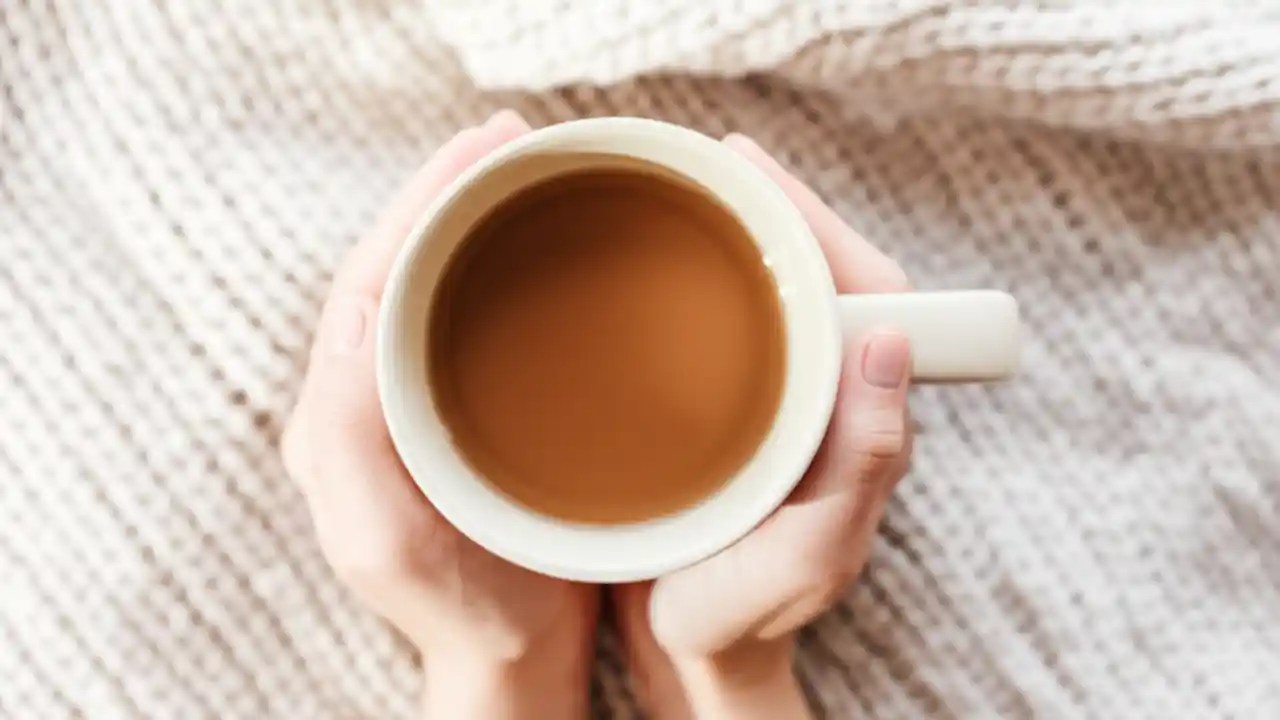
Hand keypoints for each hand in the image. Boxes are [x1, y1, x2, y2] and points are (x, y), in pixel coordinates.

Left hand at [281, 111, 598, 719]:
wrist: (509, 657)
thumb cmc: (458, 609)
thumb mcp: (384, 540)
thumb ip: (350, 444)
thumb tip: (355, 330)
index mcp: (338, 418)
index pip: (368, 282)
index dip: (414, 207)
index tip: (476, 154)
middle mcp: (367, 397)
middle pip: (398, 265)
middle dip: (443, 194)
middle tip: (508, 140)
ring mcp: (416, 401)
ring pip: (434, 282)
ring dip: (469, 218)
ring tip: (520, 167)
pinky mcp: (460, 408)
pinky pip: (468, 314)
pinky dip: (495, 262)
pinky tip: (535, 240)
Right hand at [613, 134, 914, 719]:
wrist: (693, 654)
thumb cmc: (737, 618)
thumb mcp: (796, 566)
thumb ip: (858, 471)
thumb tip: (891, 343)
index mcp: (862, 428)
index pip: (871, 296)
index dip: (820, 225)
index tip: (755, 177)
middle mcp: (837, 404)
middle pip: (830, 280)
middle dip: (781, 212)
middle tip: (714, 163)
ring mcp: (791, 406)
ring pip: (789, 296)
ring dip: (750, 237)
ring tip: (692, 190)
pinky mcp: (749, 412)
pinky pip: (750, 325)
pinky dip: (719, 279)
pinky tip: (672, 262)